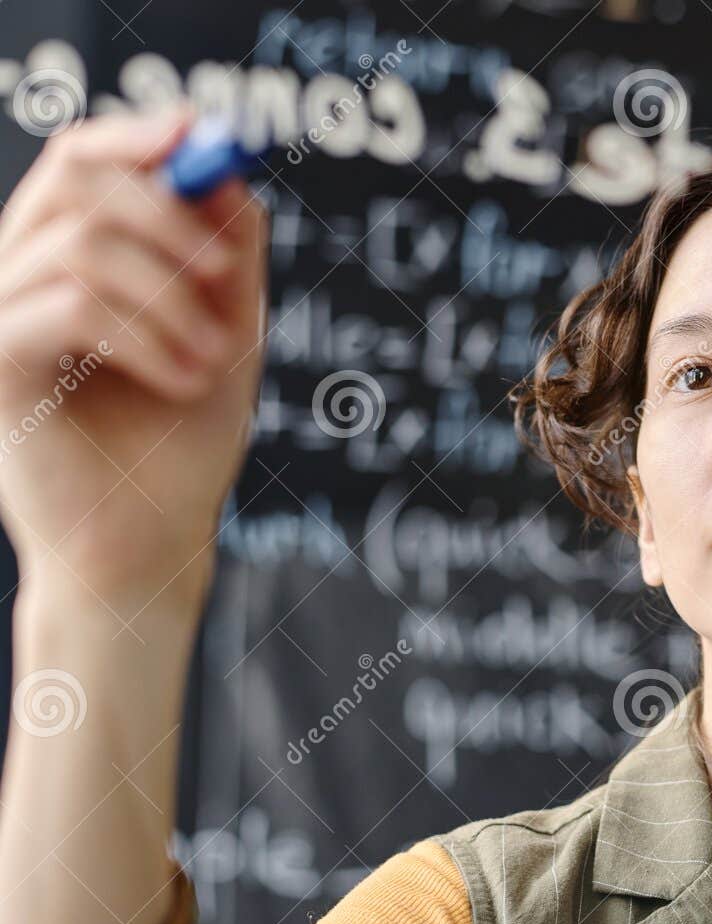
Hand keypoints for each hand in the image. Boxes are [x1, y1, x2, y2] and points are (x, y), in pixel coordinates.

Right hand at [0, 106, 266, 606]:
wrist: (151, 541)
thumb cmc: (182, 439)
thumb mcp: (228, 328)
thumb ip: (226, 249)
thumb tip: (222, 165)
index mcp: (69, 256)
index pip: (80, 160)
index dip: (137, 135)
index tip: (199, 133)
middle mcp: (21, 274)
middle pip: (75, 180)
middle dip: (171, 218)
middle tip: (229, 278)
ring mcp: (0, 317)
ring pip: (85, 247)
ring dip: (175, 300)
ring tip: (214, 358)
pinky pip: (70, 308)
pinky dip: (148, 338)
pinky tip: (185, 381)